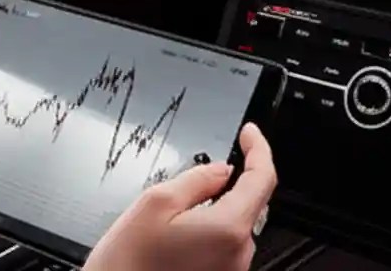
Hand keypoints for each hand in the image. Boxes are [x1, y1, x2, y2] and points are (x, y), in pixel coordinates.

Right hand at [83, 123, 276, 270]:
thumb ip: (196, 179)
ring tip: (168, 223)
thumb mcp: (155, 203)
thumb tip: (220, 170)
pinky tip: (173, 241)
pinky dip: (206, 235)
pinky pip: (223, 248)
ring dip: (213, 213)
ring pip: (233, 226)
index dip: (259, 149)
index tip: (250, 134)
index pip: (263, 178)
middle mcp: (238, 254)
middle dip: (226, 185)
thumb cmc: (128, 265)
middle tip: (188, 183)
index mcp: (228, 228)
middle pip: (248, 204)